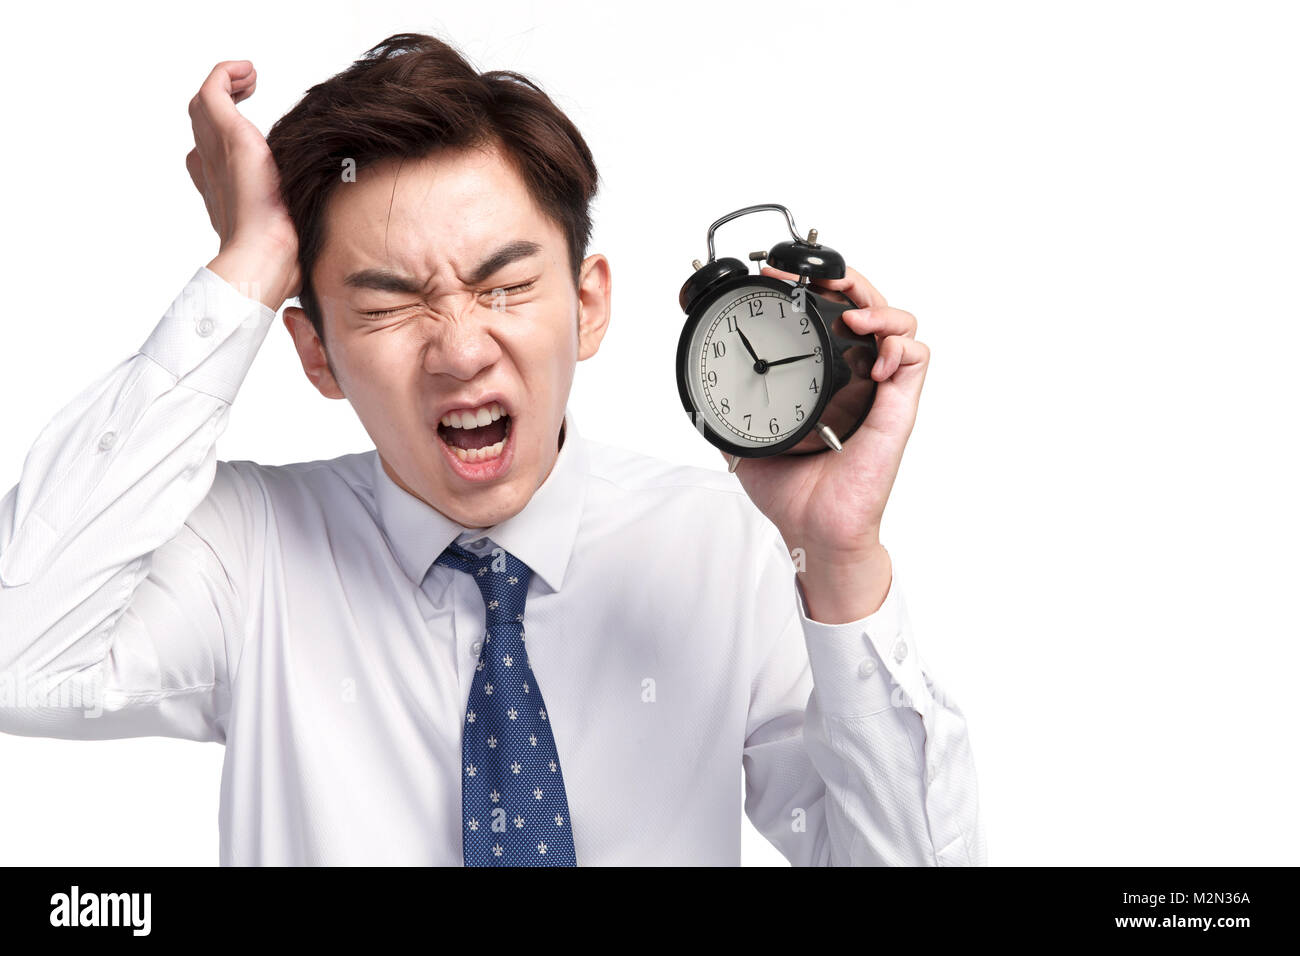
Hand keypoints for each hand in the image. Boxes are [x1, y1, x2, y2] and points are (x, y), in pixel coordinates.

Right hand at [186, 60, 300, 309]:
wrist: (269, 256)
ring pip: (202, 104)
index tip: (251, 136)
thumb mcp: (289, 232)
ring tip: (251, 80)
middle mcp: (213, 169)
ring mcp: (216, 151)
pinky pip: (211, 88)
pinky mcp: (227, 135)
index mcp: (223, 192)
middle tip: (250, 93)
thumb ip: (297, 222)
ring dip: (224, 84)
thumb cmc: (283, 255)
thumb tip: (333, 226)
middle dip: (222, 103)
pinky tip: (251, 74)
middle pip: (202, 125)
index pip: (208, 158)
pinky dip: (225, 73)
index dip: (222, 140)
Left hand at [722, 265, 928, 622]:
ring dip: (878, 306)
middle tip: (813, 279)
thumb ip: (728, 412)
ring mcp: (880, 390)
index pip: (830, 316)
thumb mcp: (744, 439)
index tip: (776, 279)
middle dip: (847, 280)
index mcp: (826, 378)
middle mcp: (856, 377)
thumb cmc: (791, 492)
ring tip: (849, 315)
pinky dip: (899, 344)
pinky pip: (916, 358)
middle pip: (868, 305)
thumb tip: (699, 392)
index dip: (813, 288)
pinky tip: (872, 357)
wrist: (813, 528)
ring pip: (900, 322)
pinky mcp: (899, 408)